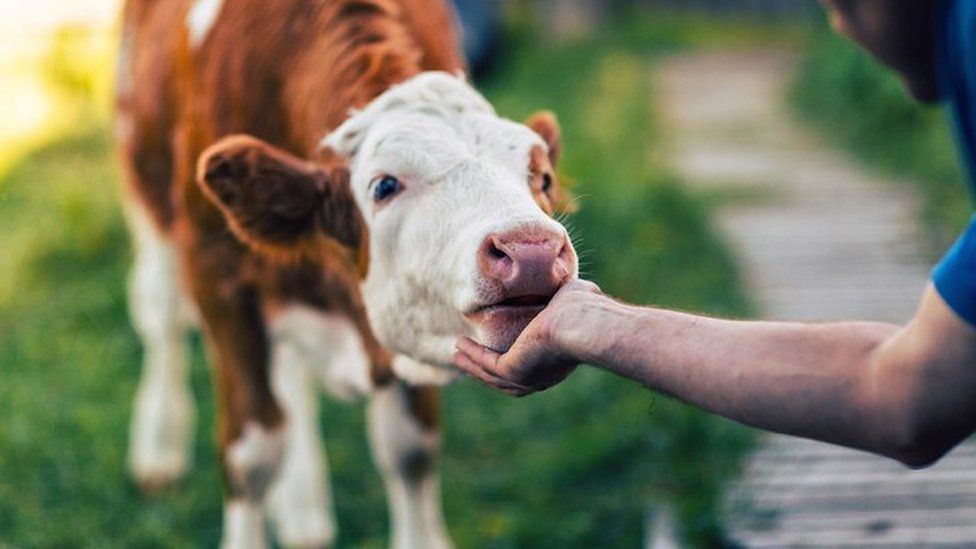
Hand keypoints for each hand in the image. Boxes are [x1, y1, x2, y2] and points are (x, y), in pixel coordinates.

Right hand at [452, 279, 603, 395]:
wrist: (585, 323)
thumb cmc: (584, 309)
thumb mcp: (570, 298)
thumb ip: (563, 295)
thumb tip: (565, 284)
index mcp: (558, 361)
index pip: (530, 364)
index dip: (511, 358)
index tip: (497, 346)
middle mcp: (543, 375)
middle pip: (505, 378)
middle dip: (484, 368)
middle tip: (467, 356)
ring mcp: (528, 377)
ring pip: (492, 374)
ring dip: (473, 365)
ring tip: (457, 353)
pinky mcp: (514, 371)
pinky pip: (486, 364)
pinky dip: (472, 356)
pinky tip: (460, 345)